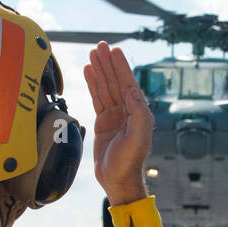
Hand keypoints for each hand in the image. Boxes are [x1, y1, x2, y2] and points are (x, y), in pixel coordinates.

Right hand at [83, 42, 152, 205]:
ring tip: (92, 54)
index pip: (128, 84)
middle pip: (116, 81)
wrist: (118, 181)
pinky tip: (88, 72)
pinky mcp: (104, 122)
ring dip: (100, 70)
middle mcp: (128, 112)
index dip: (120, 67)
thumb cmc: (129, 163)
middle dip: (108, 63)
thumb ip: (138, 114)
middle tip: (100, 45)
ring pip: (106, 88)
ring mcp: (116, 116)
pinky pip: (98, 98)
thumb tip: (133, 90)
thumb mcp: (137, 139)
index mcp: (138, 113)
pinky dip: (93, 84)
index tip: (113, 50)